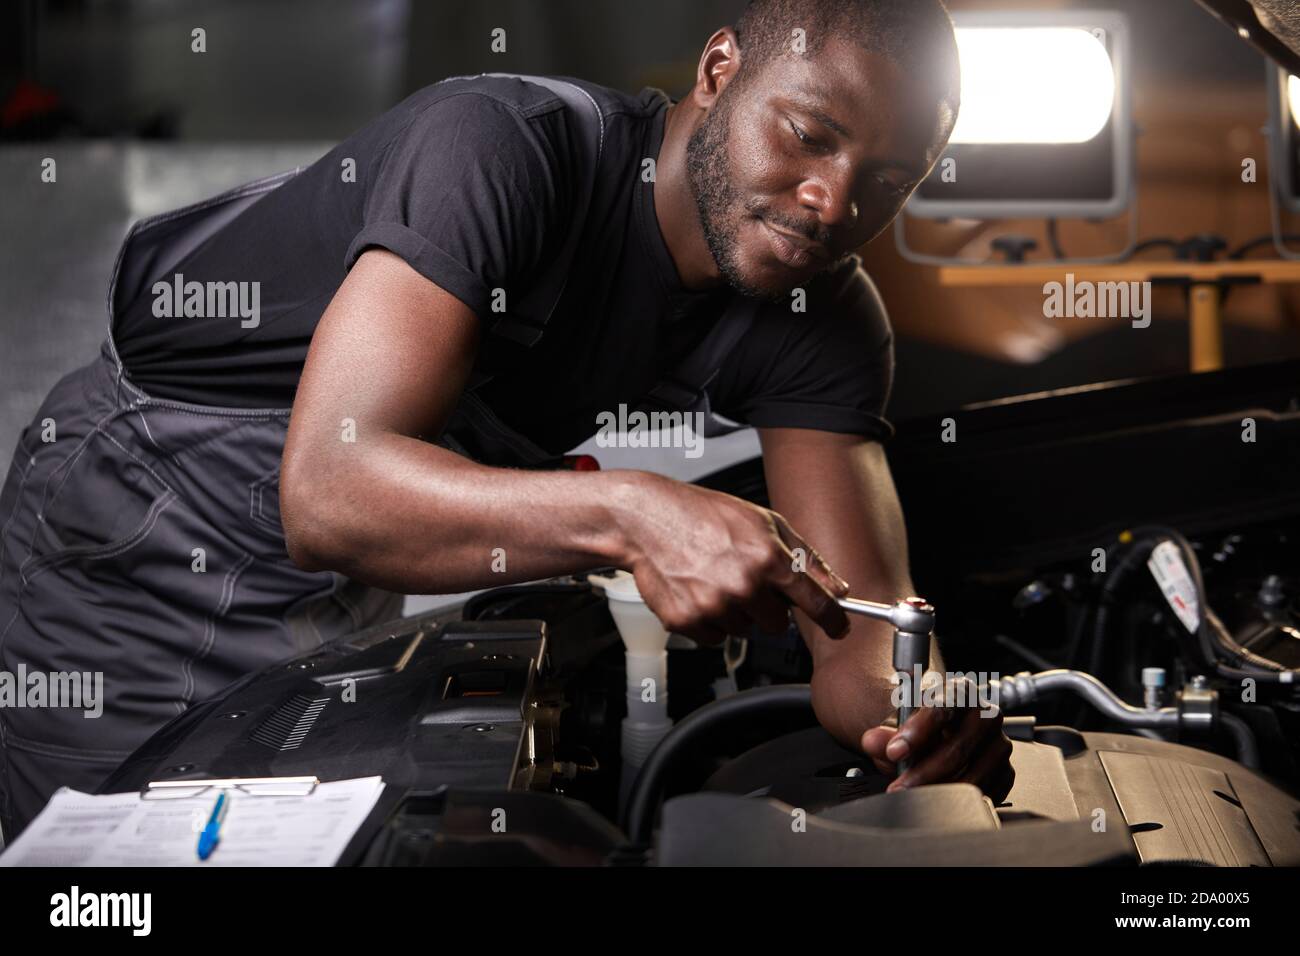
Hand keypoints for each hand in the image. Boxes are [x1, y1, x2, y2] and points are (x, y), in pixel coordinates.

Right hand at [616, 473, 850, 644]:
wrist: (647, 520)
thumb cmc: (703, 515)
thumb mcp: (764, 521)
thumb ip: (805, 556)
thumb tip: (837, 587)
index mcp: (767, 557)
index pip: (815, 602)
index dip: (833, 619)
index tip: (839, 627)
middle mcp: (743, 585)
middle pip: (778, 625)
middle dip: (768, 608)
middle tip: (746, 581)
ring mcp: (713, 607)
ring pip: (745, 631)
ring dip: (736, 613)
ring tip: (715, 579)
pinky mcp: (687, 621)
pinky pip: (715, 638)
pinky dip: (710, 621)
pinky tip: (699, 592)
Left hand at [860, 675, 1014, 802]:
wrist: (945, 736)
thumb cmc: (924, 727)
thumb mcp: (901, 726)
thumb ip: (885, 733)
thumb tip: (873, 742)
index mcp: (961, 692)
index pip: (943, 707)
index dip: (917, 731)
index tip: (895, 752)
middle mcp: (987, 715)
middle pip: (958, 747)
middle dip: (923, 771)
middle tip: (899, 787)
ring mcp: (1000, 744)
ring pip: (972, 774)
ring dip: (939, 791)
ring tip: (913, 798)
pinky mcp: (1006, 771)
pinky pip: (985, 792)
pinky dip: (960, 800)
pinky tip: (939, 801)